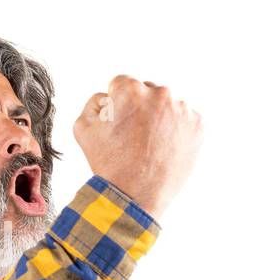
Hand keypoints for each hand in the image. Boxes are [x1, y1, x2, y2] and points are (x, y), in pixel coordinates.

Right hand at [71, 74, 202, 219]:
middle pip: (147, 91)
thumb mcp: (83, 128)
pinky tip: (163, 148)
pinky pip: (184, 120)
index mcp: (131, 89)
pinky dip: (175, 131)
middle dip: (140, 108)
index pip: (121, 83)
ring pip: (167, 106)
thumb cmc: (108, 163)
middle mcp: (160, 93)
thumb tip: (109, 98)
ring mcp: (182, 109)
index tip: (118, 122)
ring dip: (159, 118)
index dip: (116, 103)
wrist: (135, 196)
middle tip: (133, 136)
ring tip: (149, 145)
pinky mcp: (197, 126)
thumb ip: (94, 102)